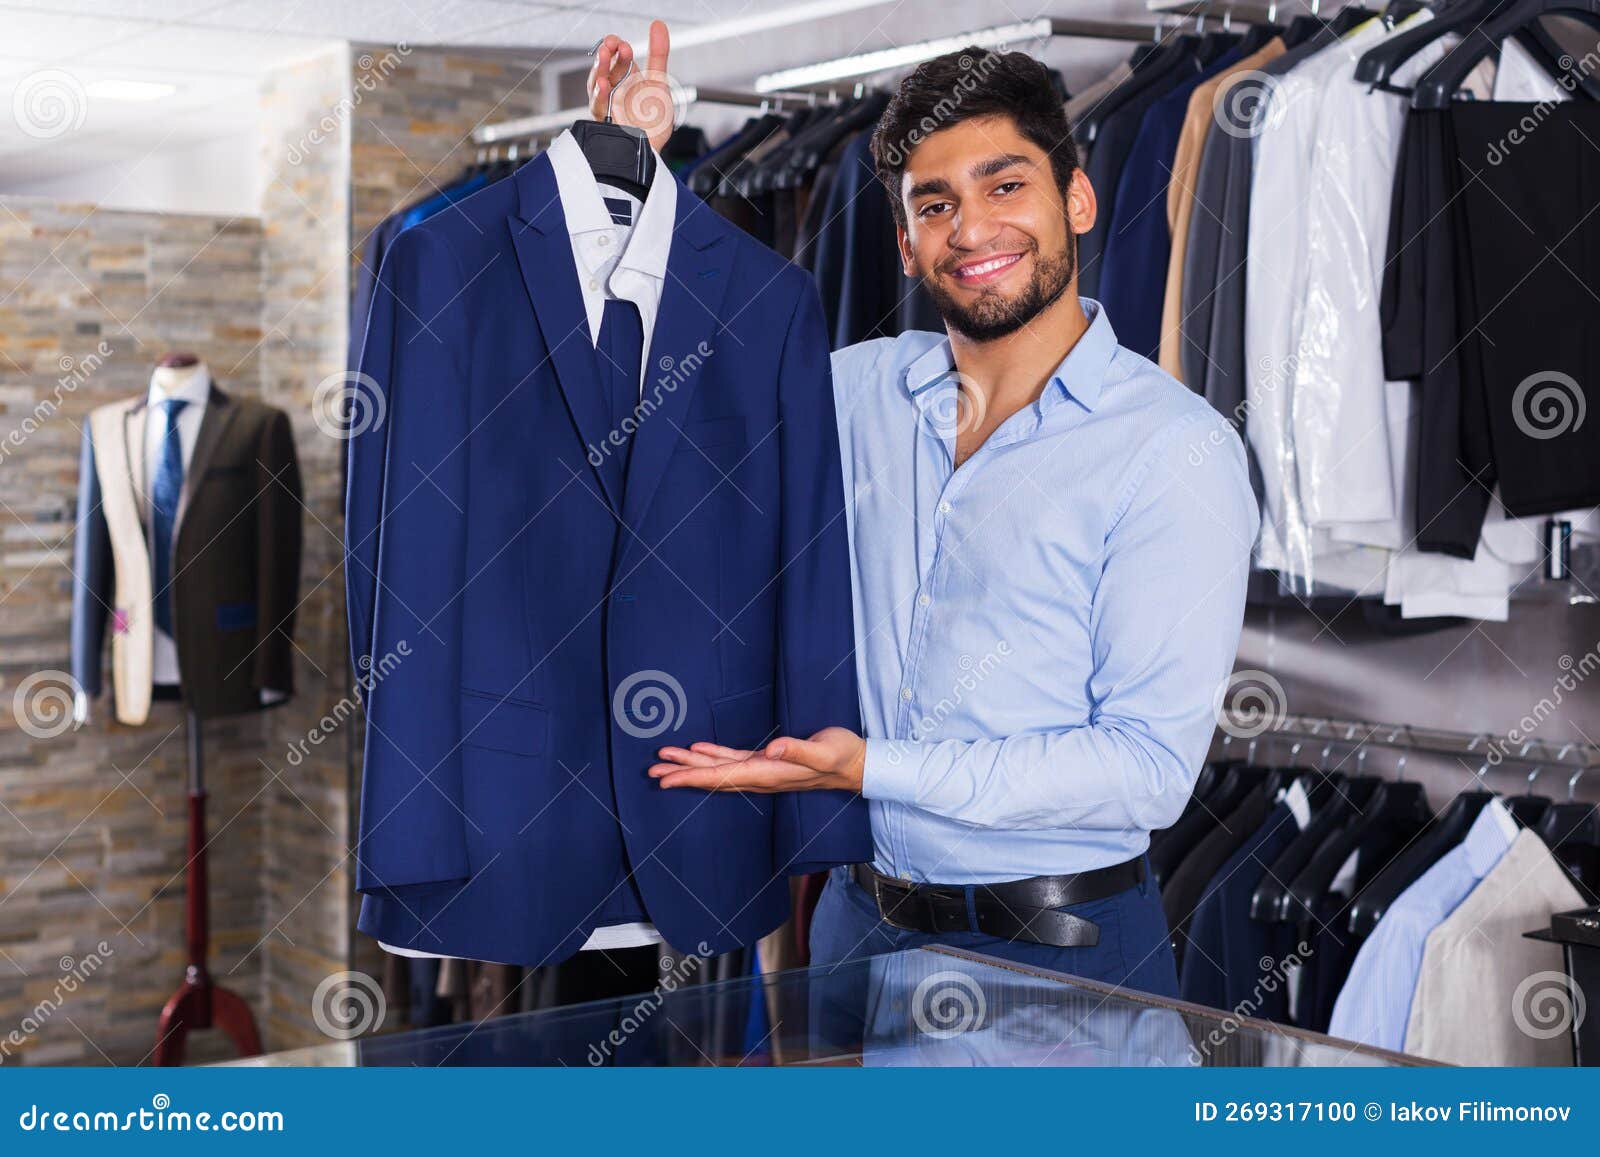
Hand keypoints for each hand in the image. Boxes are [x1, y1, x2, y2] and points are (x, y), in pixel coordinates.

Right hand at [586, 20, 675, 153]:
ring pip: (596, 87)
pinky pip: (599, 109)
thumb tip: (658, 24)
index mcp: (623, 79)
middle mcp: (612, 92)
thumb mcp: (658, 82)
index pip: (614, 58)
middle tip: (611, 44)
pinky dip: (600, 97)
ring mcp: (607, 108)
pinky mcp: (605, 125)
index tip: (619, 41)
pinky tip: (604, 87)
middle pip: (604, 70)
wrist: (652, 152)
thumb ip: (658, 53)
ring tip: (603, 57)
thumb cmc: (652, 120)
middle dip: (606, 56)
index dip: (614, 49)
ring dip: (599, 71)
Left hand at [650, 726, 866, 793]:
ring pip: (719, 769)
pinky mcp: (768, 761)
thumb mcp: (825, 752)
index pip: (722, 777)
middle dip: (682, 774)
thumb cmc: (843, 757)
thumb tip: (775, 747)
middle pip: (713, 778)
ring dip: (692, 765)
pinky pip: (733, 761)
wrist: (856, 766)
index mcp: (769, 773)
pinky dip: (712, 756)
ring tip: (665, 759)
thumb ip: (799, 750)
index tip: (666, 781)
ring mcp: (763, 770)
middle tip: (652, 771)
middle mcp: (760, 775)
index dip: (692, 777)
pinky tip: (699, 750)